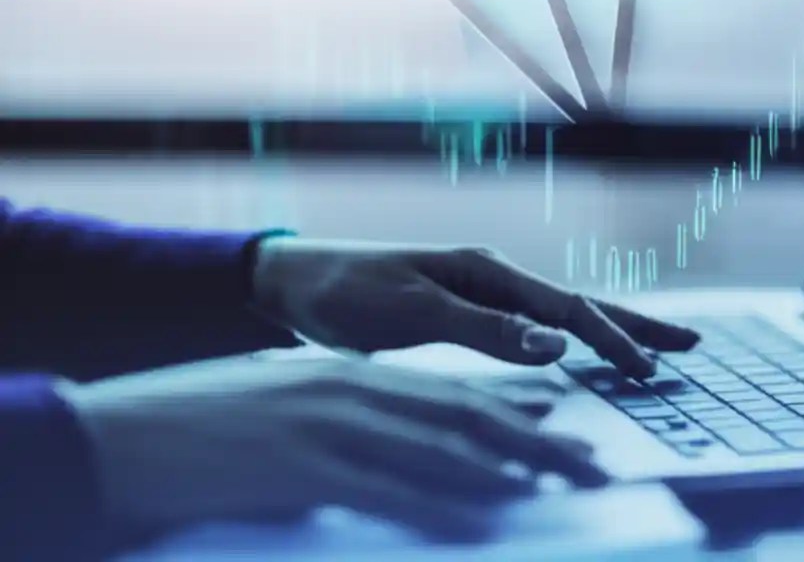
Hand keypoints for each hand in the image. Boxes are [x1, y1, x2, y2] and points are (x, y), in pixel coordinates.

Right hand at [61, 356, 605, 538]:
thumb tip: (412, 463)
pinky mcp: (305, 465)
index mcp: (353, 377)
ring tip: (562, 486)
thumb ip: (356, 428)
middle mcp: (354, 391)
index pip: (452, 391)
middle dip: (537, 441)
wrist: (122, 436)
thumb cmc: (208, 429)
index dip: (516, 410)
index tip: (565, 429)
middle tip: (590, 464)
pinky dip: (443, 502)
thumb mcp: (292, 412)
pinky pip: (390, 487)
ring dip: (511, 468)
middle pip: (466, 414)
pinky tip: (484, 517)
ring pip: (443, 445)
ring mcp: (331, 426)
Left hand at [251, 239, 698, 378]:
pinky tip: (579, 353)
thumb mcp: (411, 310)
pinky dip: (569, 342)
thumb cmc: (346, 291)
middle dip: (634, 325)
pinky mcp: (464, 314)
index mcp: (487, 270)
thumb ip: (485, 328)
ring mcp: (480, 294)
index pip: (567, 309)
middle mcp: (492, 278)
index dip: (612, 340)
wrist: (294, 283)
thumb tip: (558, 343)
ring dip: (608, 333)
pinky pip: (532, 329)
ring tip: (651, 350)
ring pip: (559, 316)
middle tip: (689, 345)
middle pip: (579, 303)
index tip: (650, 371)